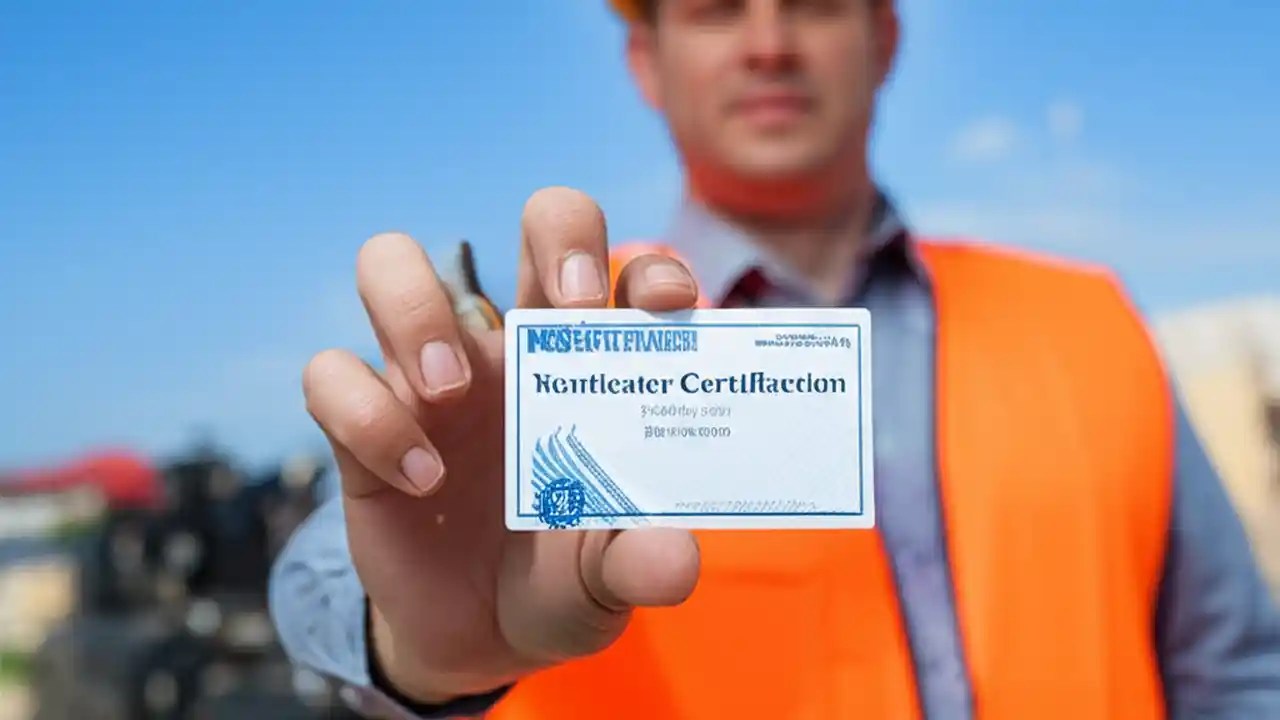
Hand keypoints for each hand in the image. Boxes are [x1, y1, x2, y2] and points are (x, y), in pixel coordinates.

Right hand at [302, 187, 702, 703]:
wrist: (481, 639)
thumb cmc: (561, 582)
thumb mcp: (610, 580)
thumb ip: (641, 563)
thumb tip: (675, 559)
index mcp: (590, 367)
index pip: (631, 270)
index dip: (652, 270)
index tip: (664, 313)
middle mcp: (517, 348)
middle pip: (540, 221)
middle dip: (558, 235)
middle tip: (570, 308)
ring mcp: (430, 375)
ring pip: (391, 261)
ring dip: (417, 310)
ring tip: (450, 388)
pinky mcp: (361, 423)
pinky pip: (331, 375)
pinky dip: (370, 418)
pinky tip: (422, 480)